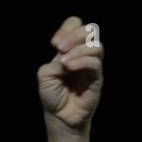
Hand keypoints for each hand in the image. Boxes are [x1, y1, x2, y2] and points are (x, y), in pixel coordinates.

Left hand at [37, 16, 103, 132]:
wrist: (59, 116)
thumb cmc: (52, 95)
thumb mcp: (44, 75)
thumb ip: (53, 63)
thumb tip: (67, 58)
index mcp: (70, 49)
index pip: (76, 25)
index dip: (67, 29)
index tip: (55, 44)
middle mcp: (83, 54)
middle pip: (90, 30)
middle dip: (74, 35)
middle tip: (60, 48)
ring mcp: (92, 66)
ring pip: (95, 45)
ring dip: (78, 50)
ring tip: (65, 63)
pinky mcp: (97, 78)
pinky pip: (95, 63)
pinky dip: (81, 61)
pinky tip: (69, 67)